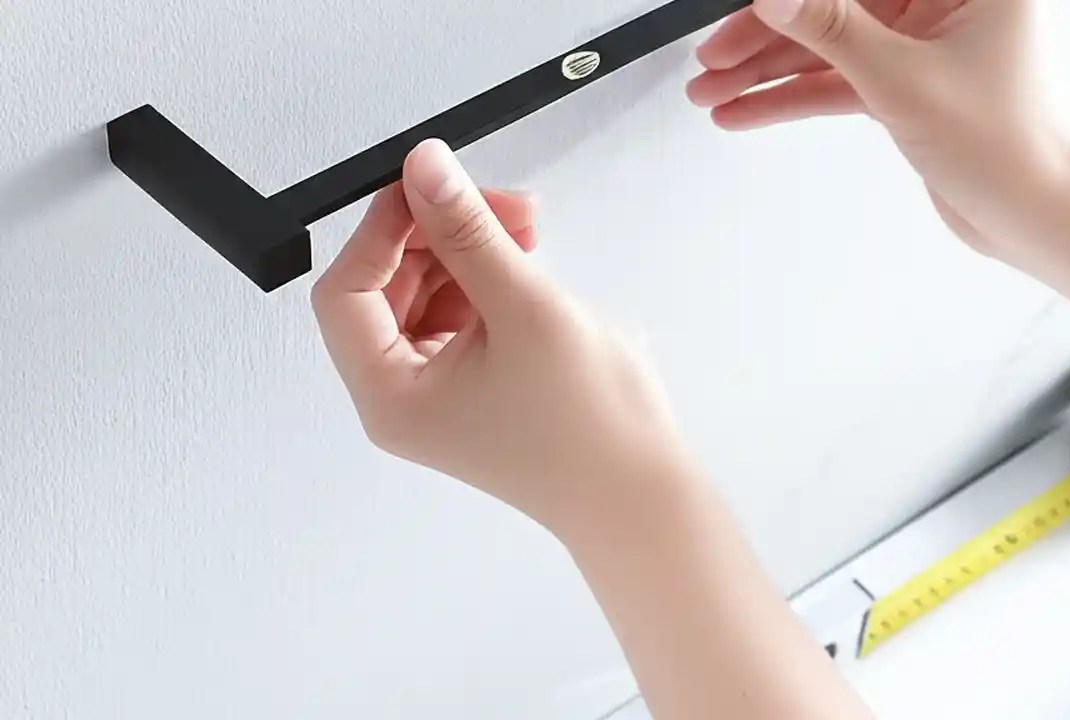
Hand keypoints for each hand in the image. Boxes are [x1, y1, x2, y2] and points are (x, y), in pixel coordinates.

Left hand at [311, 140, 692, 536]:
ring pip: (424, 295)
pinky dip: (484, 279)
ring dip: (466, 250)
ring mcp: (437, 394)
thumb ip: (467, 232)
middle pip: (384, 288)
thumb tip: (424, 168)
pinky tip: (521, 260)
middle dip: (436, 234)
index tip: (426, 184)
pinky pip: (457, 315)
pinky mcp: (472, 387)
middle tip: (497, 202)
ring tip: (523, 228)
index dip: (381, 230)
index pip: (345, 292)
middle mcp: (401, 399)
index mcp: (389, 396)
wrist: (642, 494)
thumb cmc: (589, 428)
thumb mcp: (522, 308)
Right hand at [689, 0, 1069, 265]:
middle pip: (835, 5)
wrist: (1035, 214)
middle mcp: (944, 2)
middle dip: (768, 34)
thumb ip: (832, 29)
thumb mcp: (903, 80)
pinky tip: (745, 111)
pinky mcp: (906, 84)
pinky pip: (836, 81)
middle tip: (713, 55)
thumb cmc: (1010, 144)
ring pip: (827, 45)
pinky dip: (792, 98)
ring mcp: (921, 44)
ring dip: (769, 71)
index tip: (746, 6)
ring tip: (712, 90)